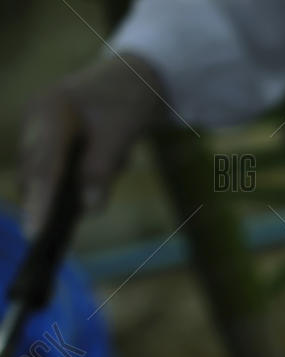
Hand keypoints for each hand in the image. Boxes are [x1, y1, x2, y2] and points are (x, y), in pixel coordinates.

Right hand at [19, 53, 164, 235]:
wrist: (131, 76)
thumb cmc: (127, 99)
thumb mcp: (121, 133)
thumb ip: (101, 170)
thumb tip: (89, 210)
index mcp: (50, 112)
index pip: (42, 168)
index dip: (38, 203)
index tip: (35, 234)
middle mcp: (36, 121)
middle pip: (37, 174)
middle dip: (58, 196)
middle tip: (80, 213)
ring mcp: (39, 129)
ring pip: (49, 176)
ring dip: (77, 183)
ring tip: (116, 157)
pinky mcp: (49, 139)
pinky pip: (60, 170)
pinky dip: (84, 174)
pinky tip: (113, 153)